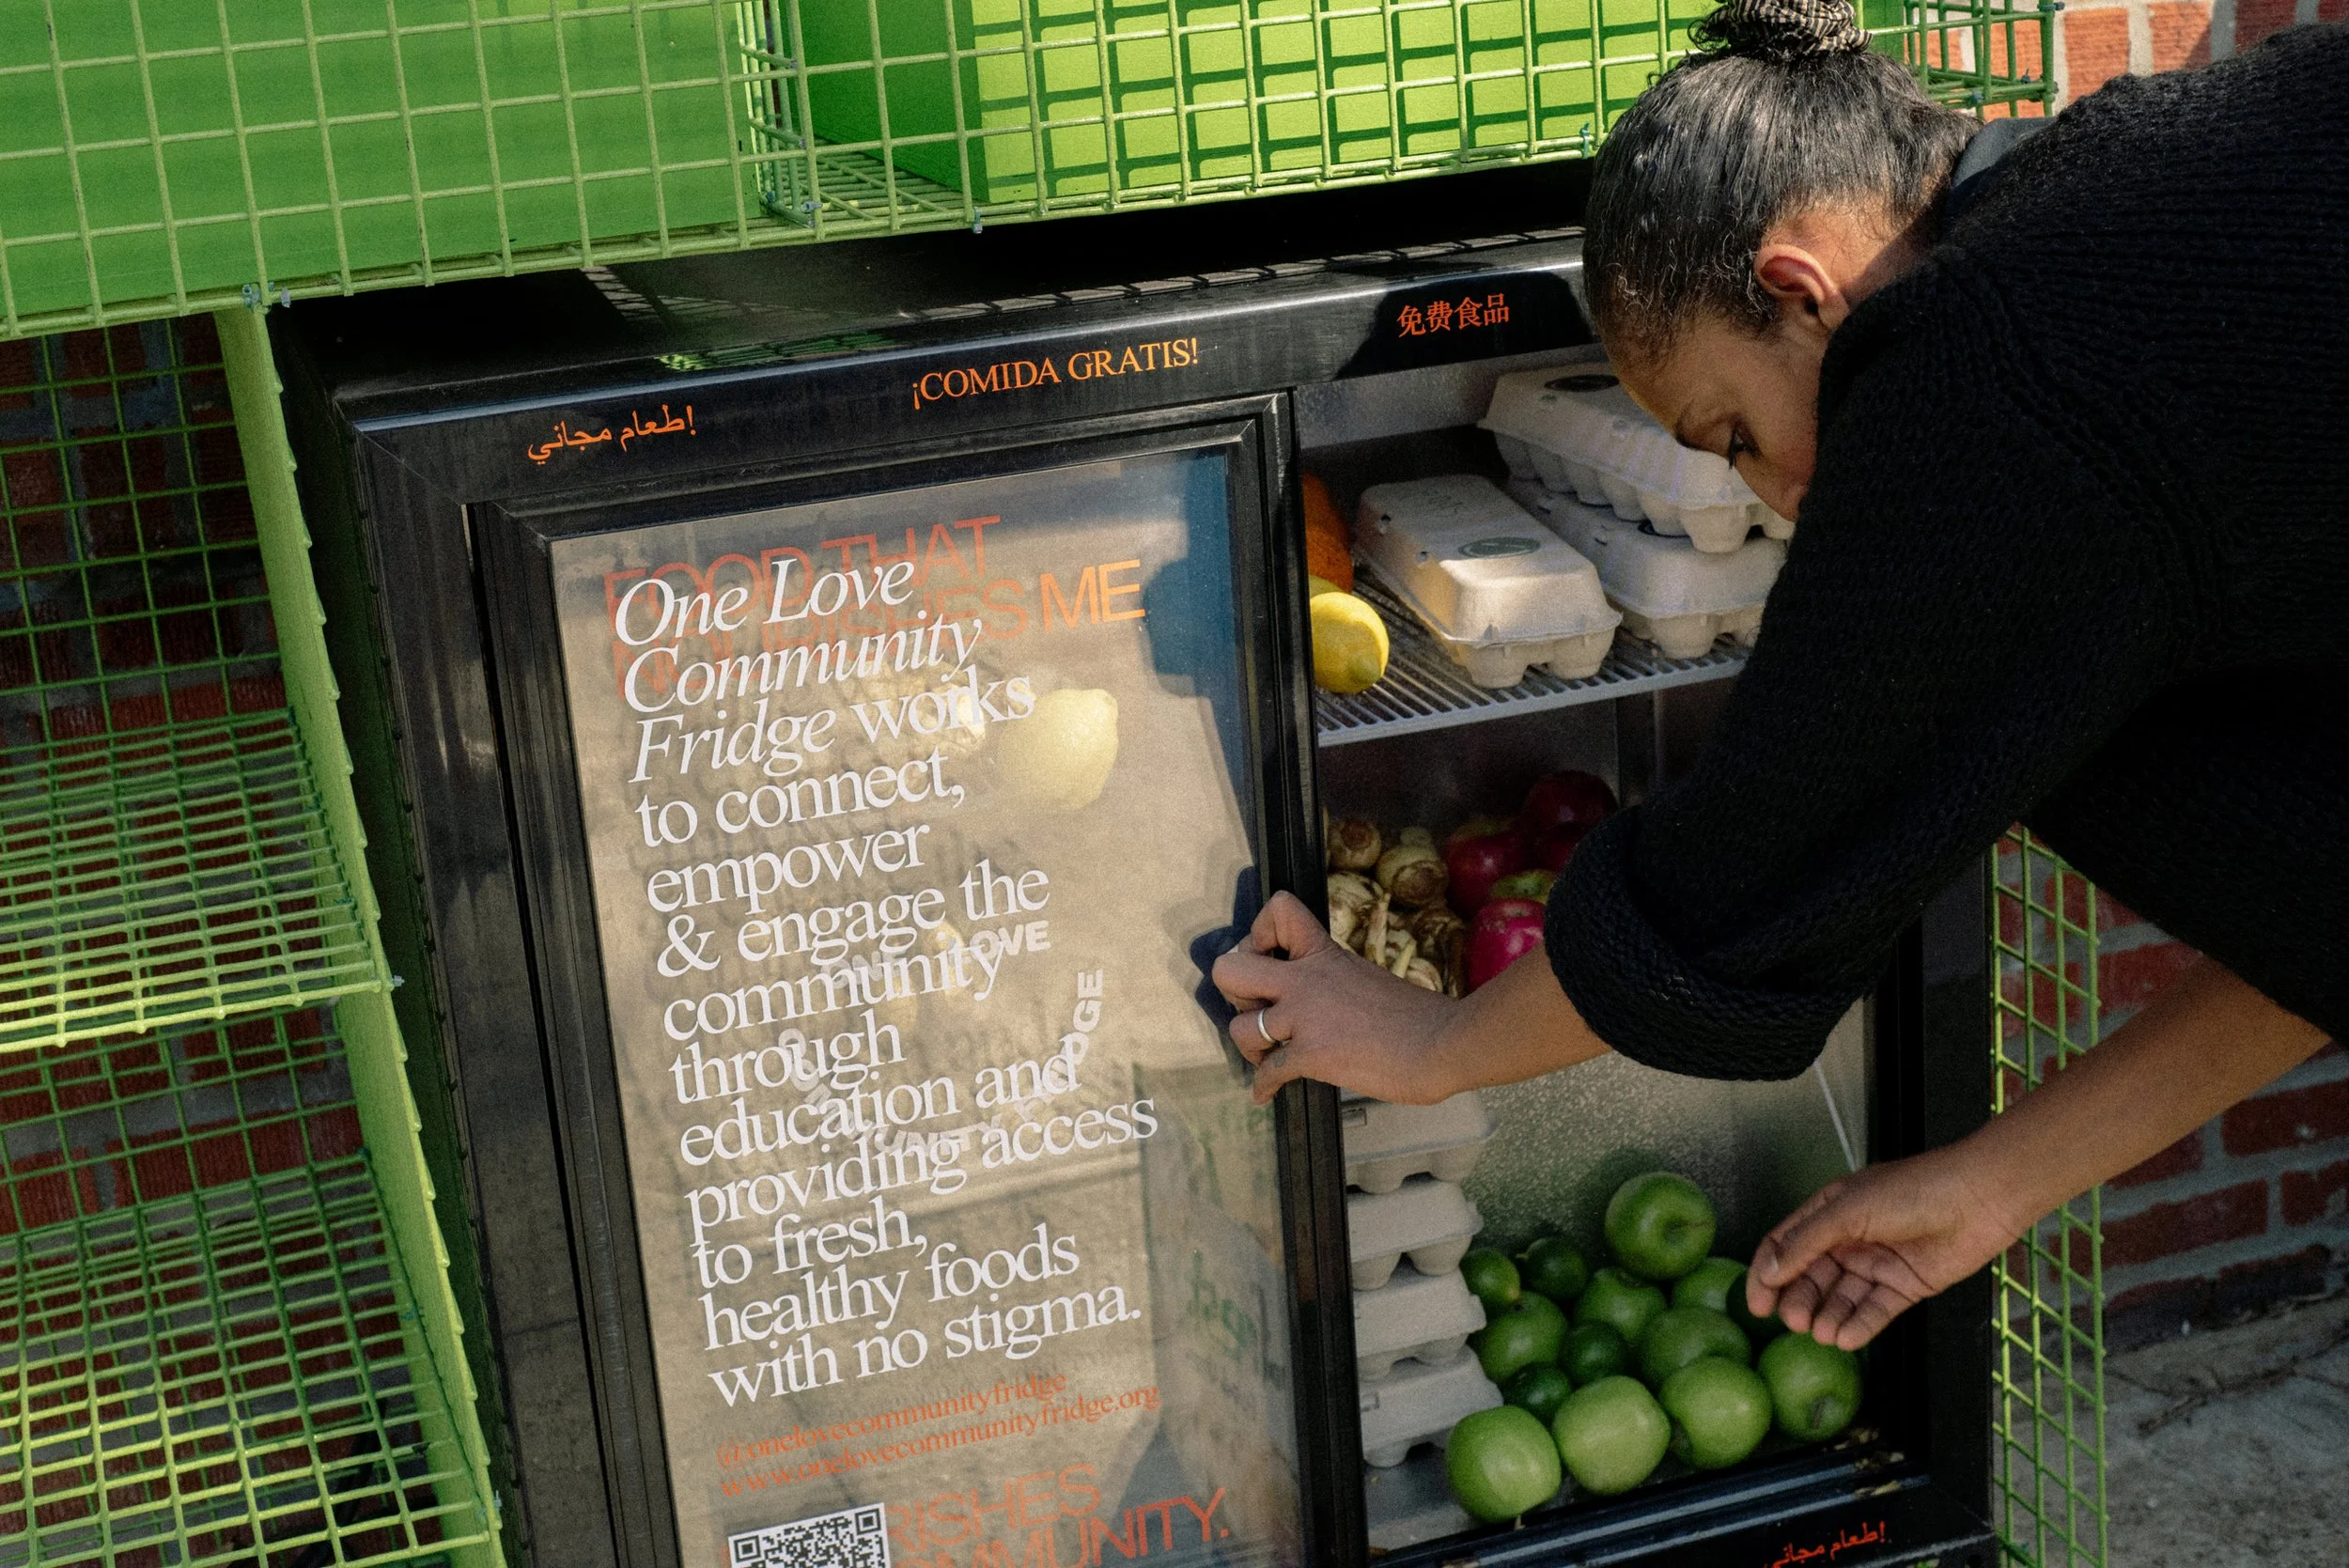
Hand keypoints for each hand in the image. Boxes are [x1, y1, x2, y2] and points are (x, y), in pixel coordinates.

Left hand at [1210, 891, 1458, 1105]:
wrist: (1442, 1043)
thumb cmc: (1417, 1016)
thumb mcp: (1364, 976)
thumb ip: (1331, 981)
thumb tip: (1315, 1003)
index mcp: (1323, 954)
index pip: (1277, 910)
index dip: (1258, 933)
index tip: (1268, 955)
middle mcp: (1305, 979)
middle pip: (1228, 970)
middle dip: (1234, 994)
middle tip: (1258, 1008)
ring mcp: (1305, 1017)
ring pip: (1239, 1028)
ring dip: (1250, 1048)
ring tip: (1268, 1055)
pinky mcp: (1310, 1055)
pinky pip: (1266, 1073)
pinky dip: (1263, 1088)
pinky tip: (1267, 1094)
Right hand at [1746, 1146, 2025, 1350]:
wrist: (1978, 1199)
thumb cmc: (1913, 1191)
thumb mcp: (1848, 1211)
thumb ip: (1806, 1242)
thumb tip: (1768, 1270)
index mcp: (1829, 1211)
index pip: (1785, 1245)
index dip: (1767, 1274)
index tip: (1757, 1305)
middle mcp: (1849, 1238)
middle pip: (1811, 1277)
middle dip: (1799, 1300)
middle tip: (1793, 1322)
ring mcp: (1877, 1263)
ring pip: (1842, 1298)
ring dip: (1829, 1317)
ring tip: (1822, 1334)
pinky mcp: (1904, 1285)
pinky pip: (1875, 1310)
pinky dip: (1860, 1326)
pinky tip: (1847, 1338)